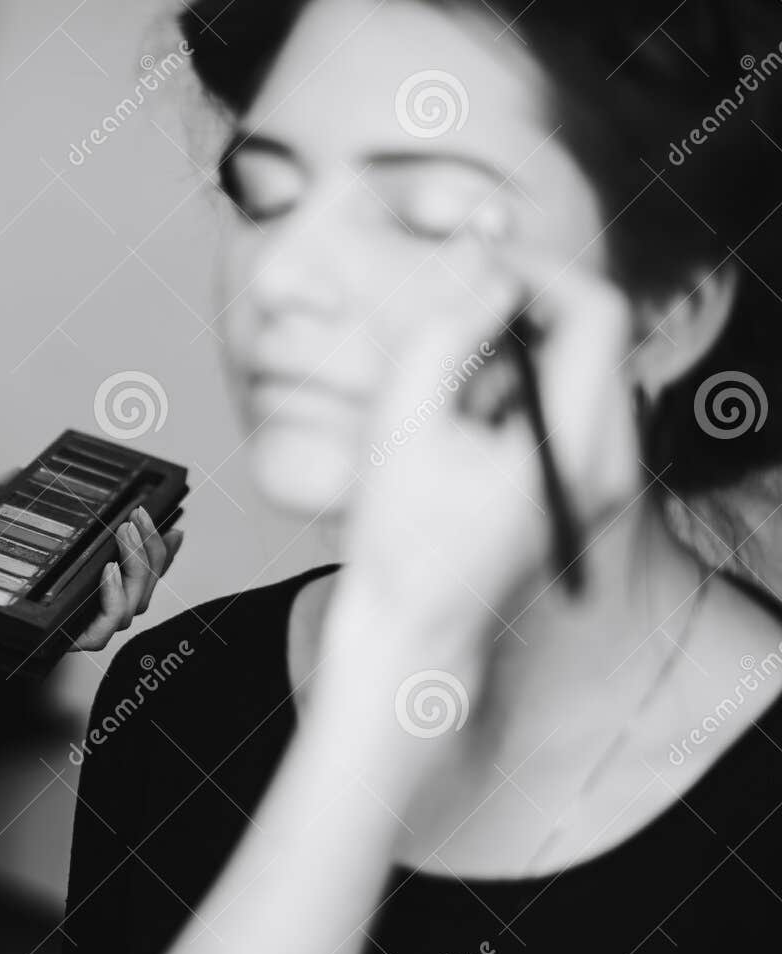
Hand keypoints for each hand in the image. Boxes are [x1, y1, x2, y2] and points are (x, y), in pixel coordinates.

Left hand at [0, 488, 183, 650]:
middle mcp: (50, 613)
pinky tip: (111, 570)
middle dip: (154, 556)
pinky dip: (114, 603)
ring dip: (143, 574)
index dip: (152, 554)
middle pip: (133, 596)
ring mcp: (47, 633)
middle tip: (144, 520)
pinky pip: (94, 637)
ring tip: (130, 537)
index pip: (113, 574)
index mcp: (41, 586)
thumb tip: (18, 472)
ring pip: (125, 617)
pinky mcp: (36, 648)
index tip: (172, 522)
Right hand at [339, 239, 641, 641]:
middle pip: (598, 335)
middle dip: (529, 308)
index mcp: (575, 444)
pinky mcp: (586, 485)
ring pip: (584, 365)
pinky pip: (571, 404)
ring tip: (453, 381)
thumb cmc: (396, 540)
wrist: (411, 629)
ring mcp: (605, 477)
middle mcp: (610, 461)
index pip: (598, 312)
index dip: (538, 273)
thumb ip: (447, 335)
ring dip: (523, 349)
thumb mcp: (401, 423)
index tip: (479, 270)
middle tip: (457, 309)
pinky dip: (523, 386)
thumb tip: (493, 275)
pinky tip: (467, 419)